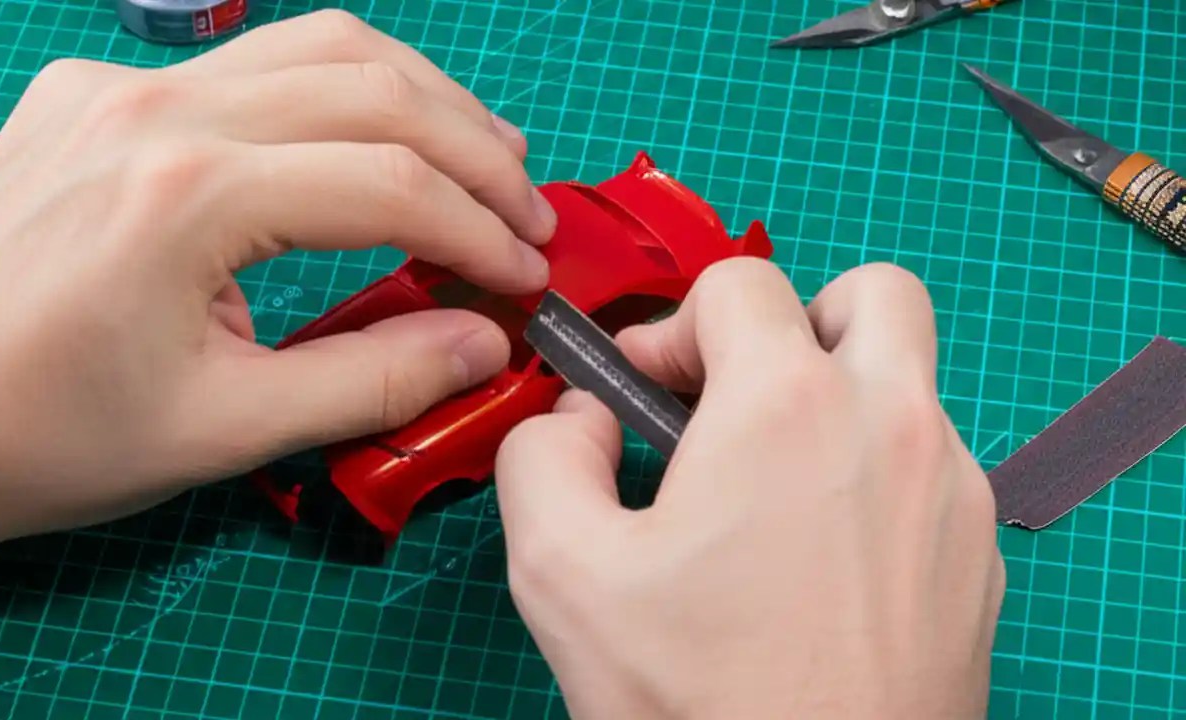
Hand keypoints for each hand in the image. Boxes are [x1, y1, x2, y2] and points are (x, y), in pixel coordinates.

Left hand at [0, 10, 555, 569]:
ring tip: (483, 156)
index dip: (480, 231)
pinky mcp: (98, 90)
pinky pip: (252, 60)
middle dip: (476, 151)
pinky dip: (337, 90)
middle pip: (372, 86)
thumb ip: (374, 380)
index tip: (526, 278)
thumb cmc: (48, 435)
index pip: (387, 181)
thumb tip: (482, 343)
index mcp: (184, 196)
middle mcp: (154, 110)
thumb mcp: (227, 429)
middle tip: (527, 213)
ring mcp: (119, 85)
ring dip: (420, 97)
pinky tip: (368, 140)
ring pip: (321, 44)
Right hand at [495, 259, 1004, 717]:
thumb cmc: (701, 702)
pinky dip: (876, 475)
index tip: (647, 393)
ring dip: (839, 400)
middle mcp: (890, 425)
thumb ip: (543, 455)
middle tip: (740, 399)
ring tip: (772, 490)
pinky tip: (821, 558)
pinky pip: (931, 467)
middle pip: (874, 293)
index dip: (673, 327)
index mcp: (786, 405)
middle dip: (797, 322)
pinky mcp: (976, 555)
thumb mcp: (561, 570)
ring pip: (908, 383)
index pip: (738, 283)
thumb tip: (579, 419)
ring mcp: (950, 490)